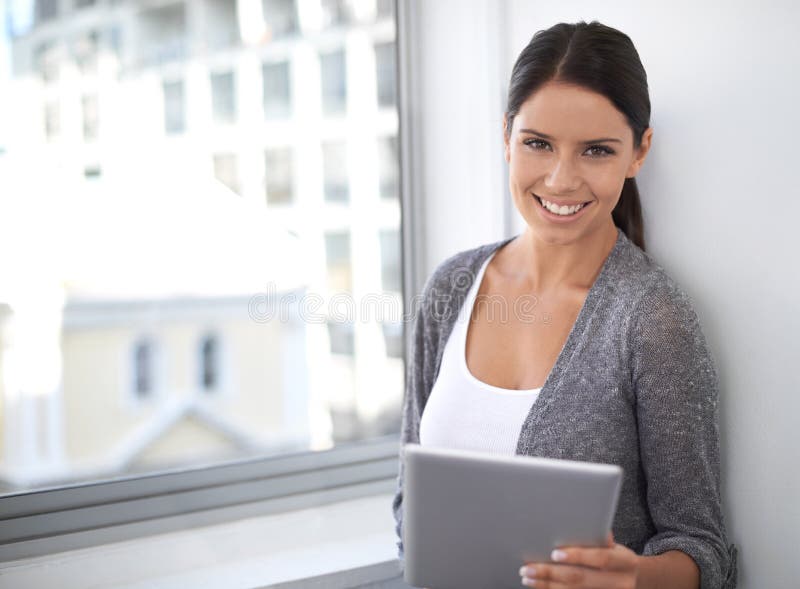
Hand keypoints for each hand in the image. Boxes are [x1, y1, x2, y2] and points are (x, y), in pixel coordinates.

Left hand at [519, 532, 639, 588]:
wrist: (630, 580)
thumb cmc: (614, 556)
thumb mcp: (613, 544)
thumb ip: (597, 536)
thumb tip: (580, 522)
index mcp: (626, 562)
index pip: (600, 558)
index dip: (577, 555)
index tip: (553, 553)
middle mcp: (621, 583)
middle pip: (580, 579)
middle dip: (550, 572)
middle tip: (527, 567)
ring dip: (546, 585)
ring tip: (527, 577)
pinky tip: (539, 586)